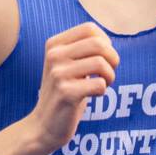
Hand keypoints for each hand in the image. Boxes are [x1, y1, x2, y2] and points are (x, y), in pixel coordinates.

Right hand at [29, 21, 118, 153]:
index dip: (105, 42)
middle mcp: (54, 56)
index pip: (90, 28)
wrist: (43, 126)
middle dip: (113, 59)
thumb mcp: (67, 65)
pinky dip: (103, 90)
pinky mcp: (66, 93)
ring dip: (110, 76)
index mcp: (54, 44)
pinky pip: (99, 85)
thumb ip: (82, 50)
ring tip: (104, 84)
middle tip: (108, 73)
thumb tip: (109, 41)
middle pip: (99, 44)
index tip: (104, 58)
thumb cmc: (63, 93)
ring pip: (101, 64)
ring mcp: (58, 74)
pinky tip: (95, 95)